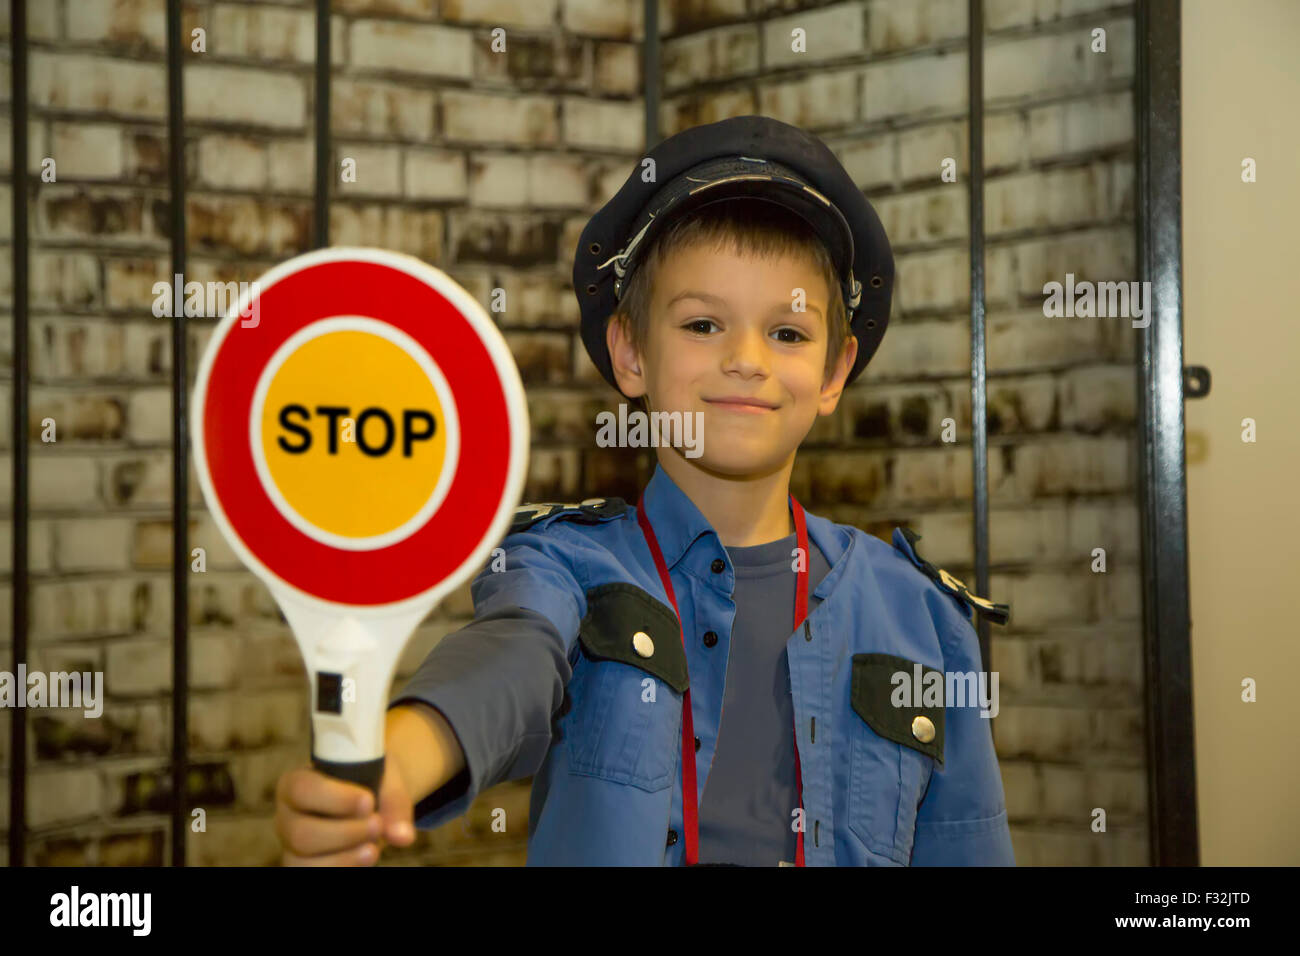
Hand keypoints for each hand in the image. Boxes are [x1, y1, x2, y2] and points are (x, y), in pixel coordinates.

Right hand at [275, 759, 416, 865]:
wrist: (371, 797)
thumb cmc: (370, 780)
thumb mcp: (385, 777)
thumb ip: (395, 802)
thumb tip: (403, 837)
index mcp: (295, 784)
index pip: (302, 790)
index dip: (335, 798)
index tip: (368, 801)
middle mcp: (287, 818)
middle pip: (301, 834)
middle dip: (344, 833)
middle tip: (377, 824)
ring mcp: (292, 848)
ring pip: (303, 863)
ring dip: (343, 859)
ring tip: (374, 848)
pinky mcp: (306, 865)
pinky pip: (315, 874)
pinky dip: (343, 868)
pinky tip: (365, 858)